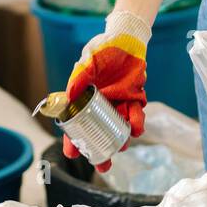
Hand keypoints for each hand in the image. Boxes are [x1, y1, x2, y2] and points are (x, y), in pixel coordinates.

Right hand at [62, 9, 149, 171]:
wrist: (127, 39)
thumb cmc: (103, 49)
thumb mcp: (88, 61)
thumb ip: (79, 77)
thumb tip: (69, 95)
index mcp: (86, 99)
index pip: (77, 124)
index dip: (74, 141)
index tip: (72, 153)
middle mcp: (102, 105)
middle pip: (99, 134)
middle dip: (101, 152)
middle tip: (103, 167)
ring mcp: (119, 104)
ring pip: (119, 129)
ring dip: (120, 140)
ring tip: (120, 147)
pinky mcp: (135, 99)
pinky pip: (136, 115)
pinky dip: (136, 123)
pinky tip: (135, 128)